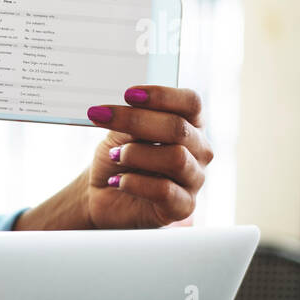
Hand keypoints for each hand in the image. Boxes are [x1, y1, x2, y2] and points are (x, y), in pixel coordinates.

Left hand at [16, 85, 212, 229]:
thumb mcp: (121, 133)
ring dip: (136, 154)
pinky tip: (117, 181)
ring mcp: (194, 179)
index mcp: (189, 125)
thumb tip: (132, 107)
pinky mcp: (183, 206)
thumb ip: (133, 121)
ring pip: (175, 158)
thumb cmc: (117, 158)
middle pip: (178, 128)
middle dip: (135, 120)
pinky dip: (135, 183)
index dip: (162, 95)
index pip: (190, 102)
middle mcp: (199, 150)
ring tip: (114, 156)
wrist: (101, 194)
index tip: (128, 93)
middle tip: (101, 117)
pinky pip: (165, 191)